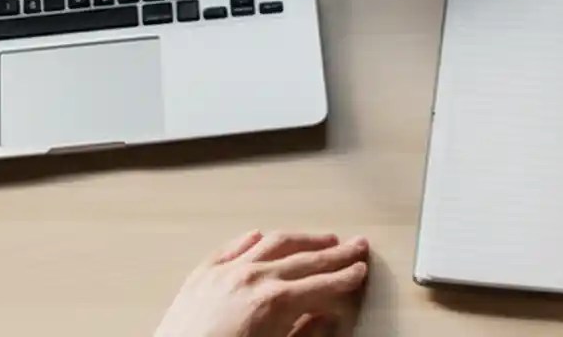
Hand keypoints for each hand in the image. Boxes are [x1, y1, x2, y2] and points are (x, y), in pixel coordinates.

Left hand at [155, 231, 368, 336]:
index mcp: (275, 302)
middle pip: (305, 259)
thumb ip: (304, 335)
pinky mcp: (202, 274)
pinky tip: (261, 235)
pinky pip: (232, 247)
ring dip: (302, 238)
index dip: (346, 277)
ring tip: (322, 237)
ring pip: (273, 243)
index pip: (323, 284)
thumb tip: (326, 318)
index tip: (360, 269)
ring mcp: (225, 272)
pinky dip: (252, 240)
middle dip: (335, 253)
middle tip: (356, 245)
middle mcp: (253, 278)